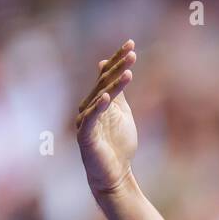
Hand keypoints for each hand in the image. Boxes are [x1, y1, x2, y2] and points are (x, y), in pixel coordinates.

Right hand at [75, 40, 137, 193]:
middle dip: (118, 66)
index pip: (108, 74)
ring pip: (99, 98)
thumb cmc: (119, 145)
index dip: (118, 59)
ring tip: (129, 73)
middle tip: (132, 52)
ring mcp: (86, 120)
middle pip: (104, 82)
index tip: (131, 44)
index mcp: (99, 100)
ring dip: (114, 85)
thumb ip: (118, 93)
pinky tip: (107, 97)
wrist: (114, 175)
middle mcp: (90, 106)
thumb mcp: (122, 114)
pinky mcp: (86, 136)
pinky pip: (91, 119)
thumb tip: (111, 68)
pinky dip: (98, 108)